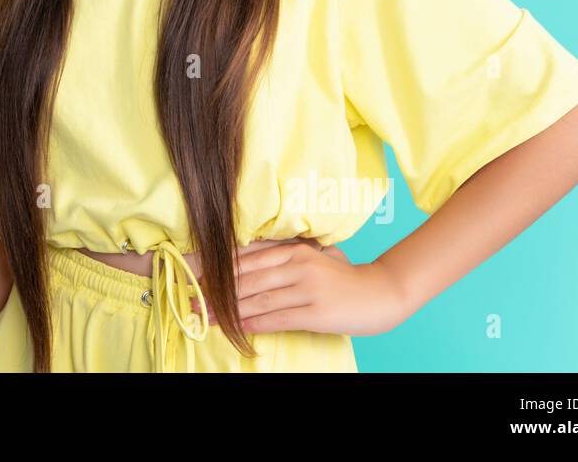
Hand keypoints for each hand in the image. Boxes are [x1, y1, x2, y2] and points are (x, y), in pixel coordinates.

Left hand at [190, 240, 412, 336]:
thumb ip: (284, 258)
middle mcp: (297, 264)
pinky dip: (254, 323)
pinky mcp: (316, 312)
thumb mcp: (313, 259)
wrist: (382, 292)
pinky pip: (277, 318)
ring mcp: (307, 287)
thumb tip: (246, 264)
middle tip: (194, 302)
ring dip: (229, 311)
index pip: (247, 258)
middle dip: (217, 292)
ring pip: (258, 299)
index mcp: (293, 249)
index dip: (218, 270)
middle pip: (247, 278)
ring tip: (209, 318)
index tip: (196, 279)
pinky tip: (238, 328)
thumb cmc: (343, 278)